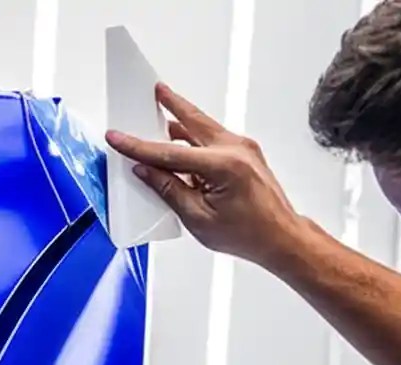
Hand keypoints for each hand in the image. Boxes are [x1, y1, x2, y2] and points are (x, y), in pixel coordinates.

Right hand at [105, 83, 311, 268]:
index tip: (120, 138)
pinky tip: (181, 141)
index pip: (170, 153)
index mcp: (223, 166)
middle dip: (171, 104)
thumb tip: (147, 172)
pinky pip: (213, 139)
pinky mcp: (245, 154)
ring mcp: (243, 149)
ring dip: (182, 121)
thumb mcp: (198, 218)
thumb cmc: (248, 233)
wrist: (281, 238)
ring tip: (163, 111)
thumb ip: (169, 190)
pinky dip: (194, 138)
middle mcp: (236, 150)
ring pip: (204, 128)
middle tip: (156, 90)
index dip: (139, 147)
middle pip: (193, 121)